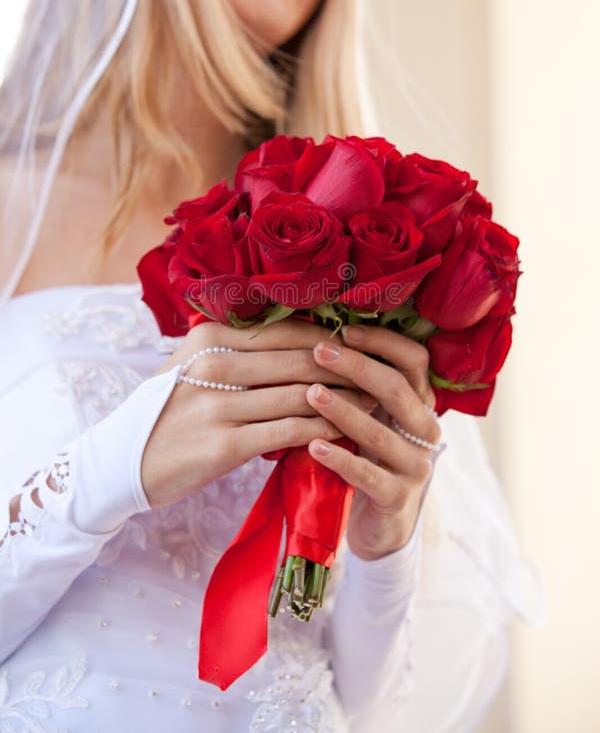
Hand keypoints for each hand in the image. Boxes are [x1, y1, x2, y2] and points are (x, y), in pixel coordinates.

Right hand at [142, 320, 378, 507]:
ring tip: (372, 401)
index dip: (329, 337)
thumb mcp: (193, 364)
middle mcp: (214, 363)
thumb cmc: (169, 409)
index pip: (286, 329)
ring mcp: (217, 403)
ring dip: (344, 398)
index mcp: (210, 337)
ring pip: (300, 394)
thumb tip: (303, 338)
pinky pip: (289, 431)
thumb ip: (240, 348)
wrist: (125, 460)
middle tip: (378, 372)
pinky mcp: (224, 444)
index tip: (362, 344)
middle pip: (298, 359)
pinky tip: (344, 432)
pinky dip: (322, 430)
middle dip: (345, 366)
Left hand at [305, 324, 441, 560]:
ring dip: (343, 410)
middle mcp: (425, 430)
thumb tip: (319, 336)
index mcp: (420, 403)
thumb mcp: (370, 417)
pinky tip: (313, 446)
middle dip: (356, 367)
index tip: (345, 330)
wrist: (379, 524)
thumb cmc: (367, 457)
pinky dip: (340, 458)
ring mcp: (415, 466)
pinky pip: (368, 475)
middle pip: (397, 389)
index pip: (415, 360)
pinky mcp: (397, 498)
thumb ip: (357, 385)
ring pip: (380, 432)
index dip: (383, 342)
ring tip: (310, 394)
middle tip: (319, 352)